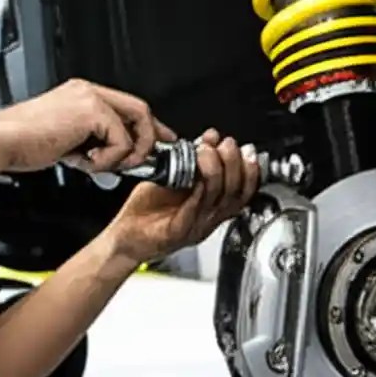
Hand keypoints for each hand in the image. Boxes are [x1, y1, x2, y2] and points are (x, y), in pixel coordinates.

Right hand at [0, 79, 175, 172]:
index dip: (148, 125)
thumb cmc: (22, 144)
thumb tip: (117, 155)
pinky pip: (121, 140)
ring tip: (100, 163)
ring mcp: (91, 98)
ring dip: (126, 153)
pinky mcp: (92, 112)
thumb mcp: (67, 140)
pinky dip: (108, 158)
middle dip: (150, 137)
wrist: (0, 142)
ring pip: (135, 125)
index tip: (160, 140)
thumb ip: (93, 141)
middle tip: (145, 159)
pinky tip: (85, 162)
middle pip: (140, 110)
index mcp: (81, 94)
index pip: (128, 106)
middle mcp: (88, 91)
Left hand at [104, 129, 258, 263]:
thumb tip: (210, 138)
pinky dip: (198, 191)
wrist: (124, 238)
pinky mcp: (177, 233)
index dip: (251, 170)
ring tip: (207, 152)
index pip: (244, 191)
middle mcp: (208, 219)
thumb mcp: (173, 178)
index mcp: (212, 208)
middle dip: (234, 164)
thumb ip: (193, 161)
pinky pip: (193, 211)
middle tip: (226, 145)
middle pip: (235, 193)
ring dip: (216, 171)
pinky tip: (196, 176)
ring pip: (217, 199)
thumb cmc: (146, 212)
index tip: (246, 150)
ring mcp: (195, 227)